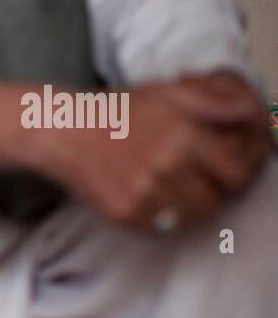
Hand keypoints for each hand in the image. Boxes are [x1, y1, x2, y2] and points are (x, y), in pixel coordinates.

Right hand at [33, 73, 270, 231]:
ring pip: (195, 216)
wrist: (65, 130)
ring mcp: (145, 194)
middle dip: (225, 190)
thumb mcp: (170, 91)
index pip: (239, 169)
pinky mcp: (126, 214)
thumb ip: (216, 101)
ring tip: (186, 186)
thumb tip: (252, 115)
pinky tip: (159, 194)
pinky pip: (164, 226)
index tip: (244, 165)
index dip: (246, 169)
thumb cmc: (119, 110)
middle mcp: (166, 166)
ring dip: (198, 203)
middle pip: (221, 197)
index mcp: (184, 134)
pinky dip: (169, 215)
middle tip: (218, 180)